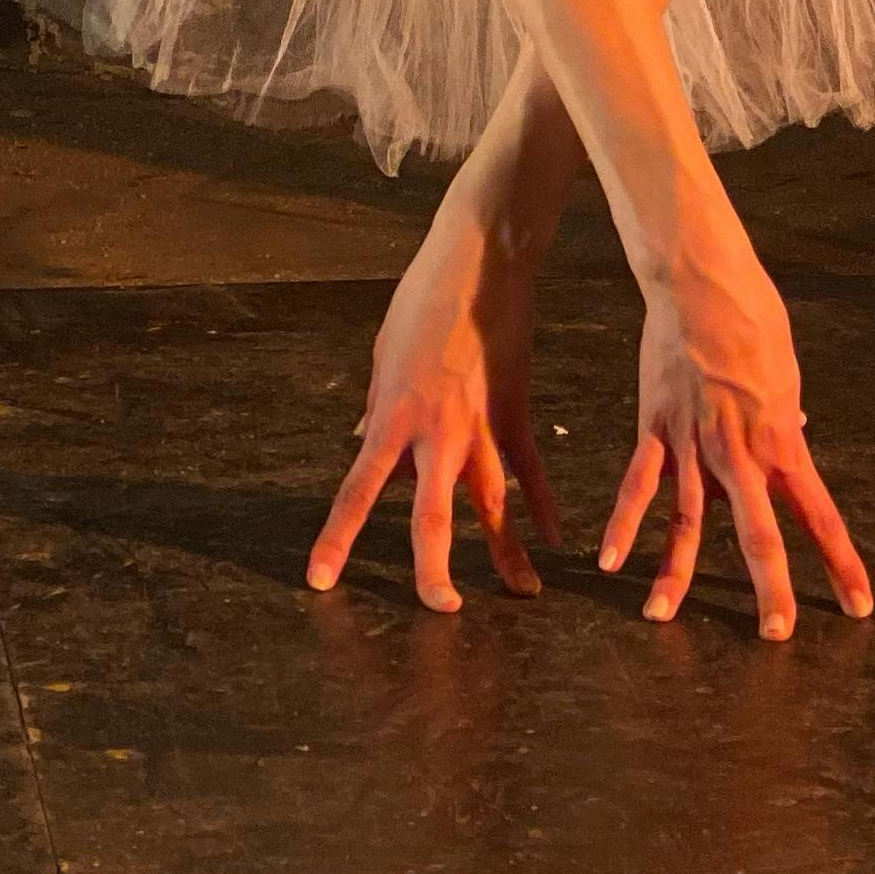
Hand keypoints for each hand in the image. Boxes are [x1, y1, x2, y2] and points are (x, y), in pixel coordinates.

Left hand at [306, 186, 562, 612]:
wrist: (479, 263)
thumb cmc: (422, 302)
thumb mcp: (384, 355)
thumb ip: (376, 406)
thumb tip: (363, 438)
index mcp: (391, 419)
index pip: (356, 493)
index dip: (337, 541)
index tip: (320, 582)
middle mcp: (435, 434)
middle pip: (431, 520)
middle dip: (434, 572)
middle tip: (440, 610)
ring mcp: (481, 427)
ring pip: (492, 505)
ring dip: (506, 553)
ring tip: (522, 593)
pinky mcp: (515, 412)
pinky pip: (530, 468)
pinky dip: (543, 503)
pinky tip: (553, 536)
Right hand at [600, 182, 872, 643]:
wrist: (702, 282)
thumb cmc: (752, 317)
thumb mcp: (785, 371)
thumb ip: (785, 414)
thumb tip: (794, 432)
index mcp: (783, 438)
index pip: (820, 514)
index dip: (841, 562)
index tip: (858, 604)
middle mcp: (740, 451)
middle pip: (759, 532)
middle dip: (770, 588)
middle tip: (777, 634)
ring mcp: (693, 443)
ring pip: (687, 521)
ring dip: (676, 574)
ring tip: (663, 619)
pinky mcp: (655, 428)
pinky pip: (637, 485)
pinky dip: (623, 524)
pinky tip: (610, 561)